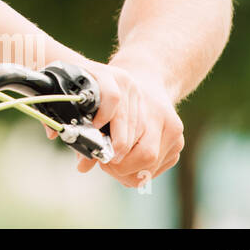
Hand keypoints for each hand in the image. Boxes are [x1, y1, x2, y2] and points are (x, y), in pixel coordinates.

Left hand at [44, 56, 184, 187]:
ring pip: (150, 158)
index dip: (107, 135)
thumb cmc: (111, 94)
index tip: (97, 147)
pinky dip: (141, 171)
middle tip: (104, 165)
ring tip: (113, 168)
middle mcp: (149, 101)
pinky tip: (128, 166)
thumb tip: (71, 155)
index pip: (115, 106)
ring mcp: (168, 119)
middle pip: (137, 146)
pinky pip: (159, 162)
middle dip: (118, 163)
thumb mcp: (93, 99)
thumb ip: (81, 125)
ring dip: (128, 170)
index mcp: (122, 81)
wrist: (147, 79)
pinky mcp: (177, 134)